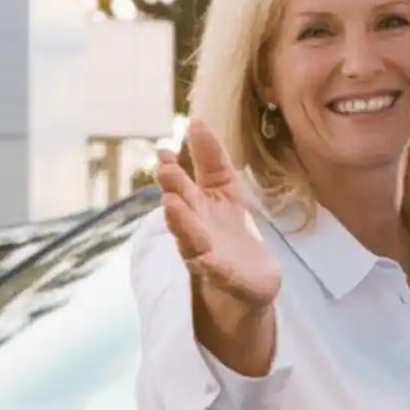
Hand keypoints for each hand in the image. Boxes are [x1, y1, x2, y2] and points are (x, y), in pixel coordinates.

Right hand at [155, 119, 281, 321]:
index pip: (188, 182)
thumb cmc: (230, 236)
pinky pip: (216, 271)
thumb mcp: (226, 192)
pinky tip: (206, 258)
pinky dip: (211, 265)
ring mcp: (208, 254)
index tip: (163, 151)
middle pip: (183, 206)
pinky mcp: (224, 278)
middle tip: (165, 170)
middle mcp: (198, 227)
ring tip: (171, 204)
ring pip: (190, 237)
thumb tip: (195, 121)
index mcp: (201, 204)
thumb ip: (212, 160)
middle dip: (174, 188)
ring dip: (181, 222)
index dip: (177, 168)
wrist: (246, 288)